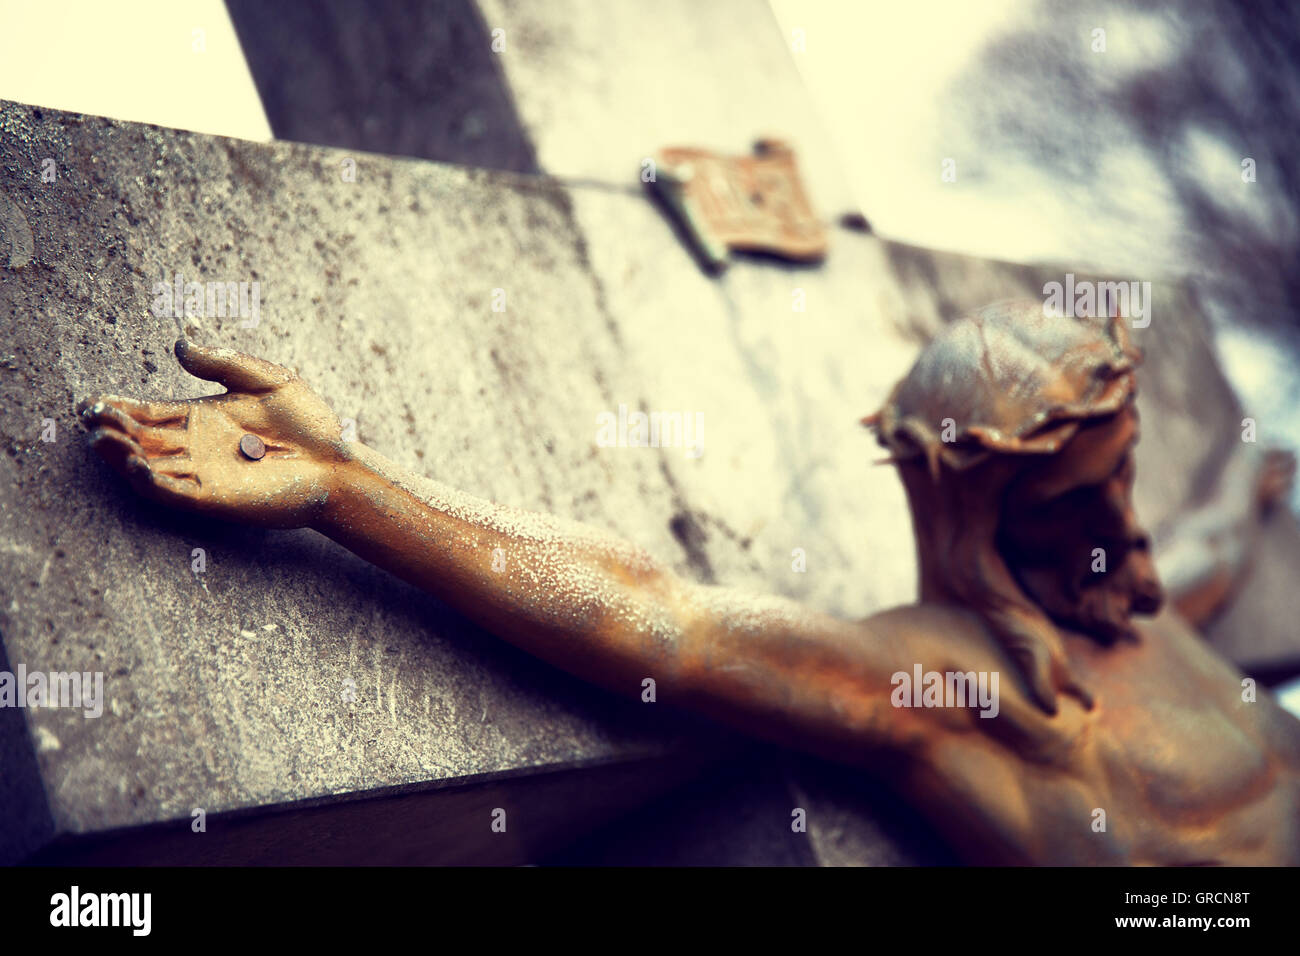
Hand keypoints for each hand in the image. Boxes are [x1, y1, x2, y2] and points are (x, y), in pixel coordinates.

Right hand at [78, 340, 349, 527]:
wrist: (337, 462)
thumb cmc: (309, 422)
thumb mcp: (268, 380)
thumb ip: (224, 364)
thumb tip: (181, 344)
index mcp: (202, 417)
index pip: (149, 412)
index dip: (119, 407)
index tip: (93, 400)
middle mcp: (195, 447)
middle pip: (141, 439)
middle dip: (112, 430)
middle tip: (90, 418)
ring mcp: (202, 474)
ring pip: (149, 467)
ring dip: (122, 456)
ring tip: (100, 439)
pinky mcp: (215, 499)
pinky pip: (175, 493)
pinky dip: (153, 483)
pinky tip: (137, 466)